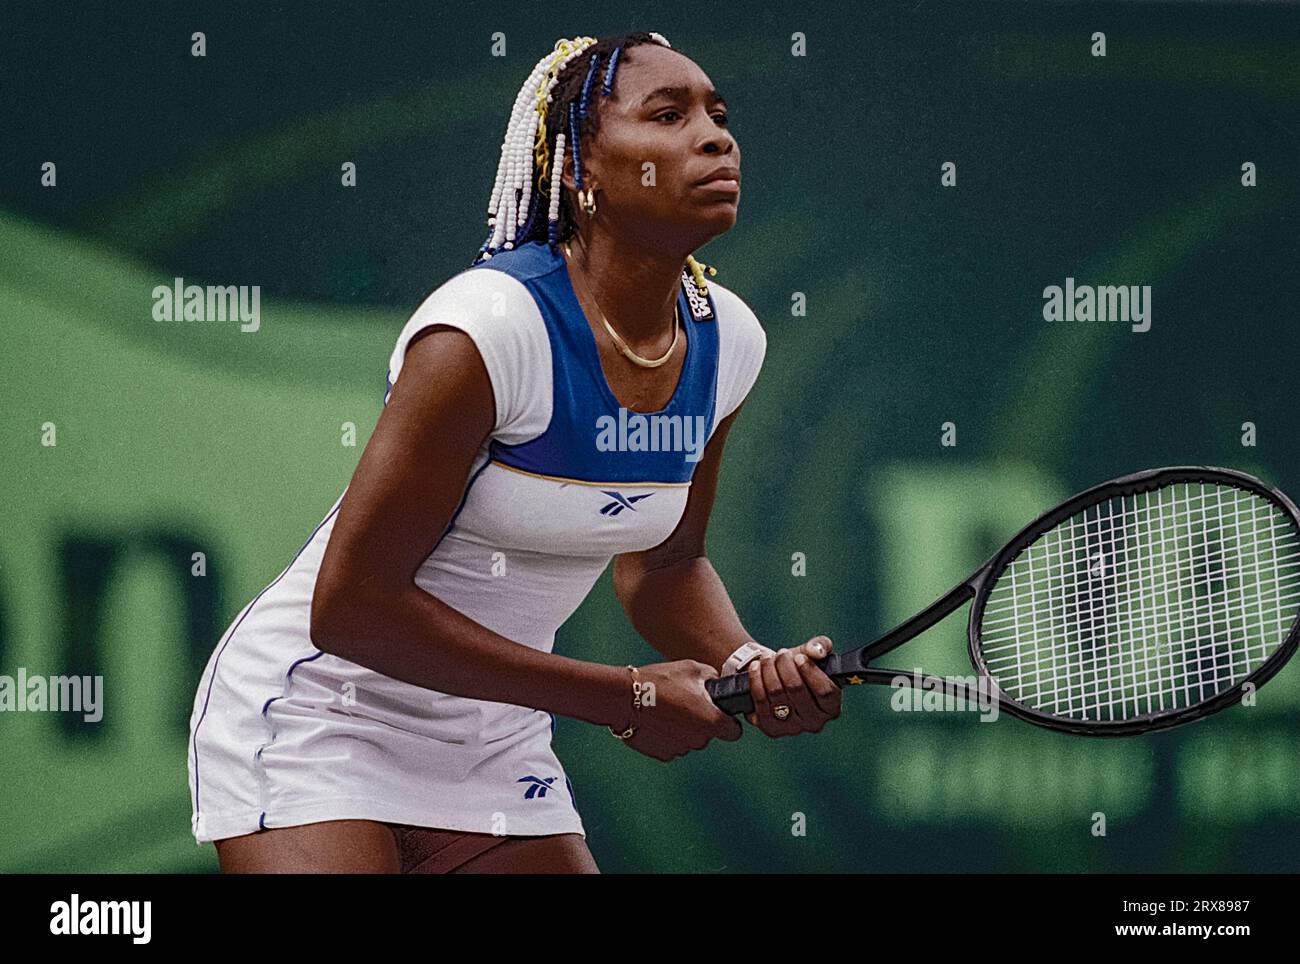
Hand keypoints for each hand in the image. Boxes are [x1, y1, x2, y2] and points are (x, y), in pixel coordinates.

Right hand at [616, 660, 742, 761]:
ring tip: (668, 709)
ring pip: (690, 740)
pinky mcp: (664, 755)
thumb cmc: (659, 681)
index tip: (718, 712)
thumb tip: (717, 684)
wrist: (624, 698)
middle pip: (709, 734)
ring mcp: (681, 750)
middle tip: (685, 703)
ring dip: (684, 729)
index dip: (727, 721)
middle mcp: (700, 740)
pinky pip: (673, 746)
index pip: (734, 732)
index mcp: (712, 721)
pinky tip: (657, 720)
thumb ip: (712, 678)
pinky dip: (668, 736)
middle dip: (701, 721)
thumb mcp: (693, 668)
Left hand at [745, 636, 841, 736]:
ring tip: (768, 658)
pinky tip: (756, 667)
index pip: (826, 692)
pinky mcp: (771, 728)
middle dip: (786, 666)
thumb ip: (820, 646)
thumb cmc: (797, 667)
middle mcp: (815, 723)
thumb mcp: (811, 653)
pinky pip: (761, 701)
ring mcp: (793, 728)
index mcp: (831, 707)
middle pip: (797, 690)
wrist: (773, 678)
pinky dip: (756, 680)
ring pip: (777, 693)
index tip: (799, 657)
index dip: (811, 672)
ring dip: (770, 670)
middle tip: (781, 653)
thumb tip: (816, 651)